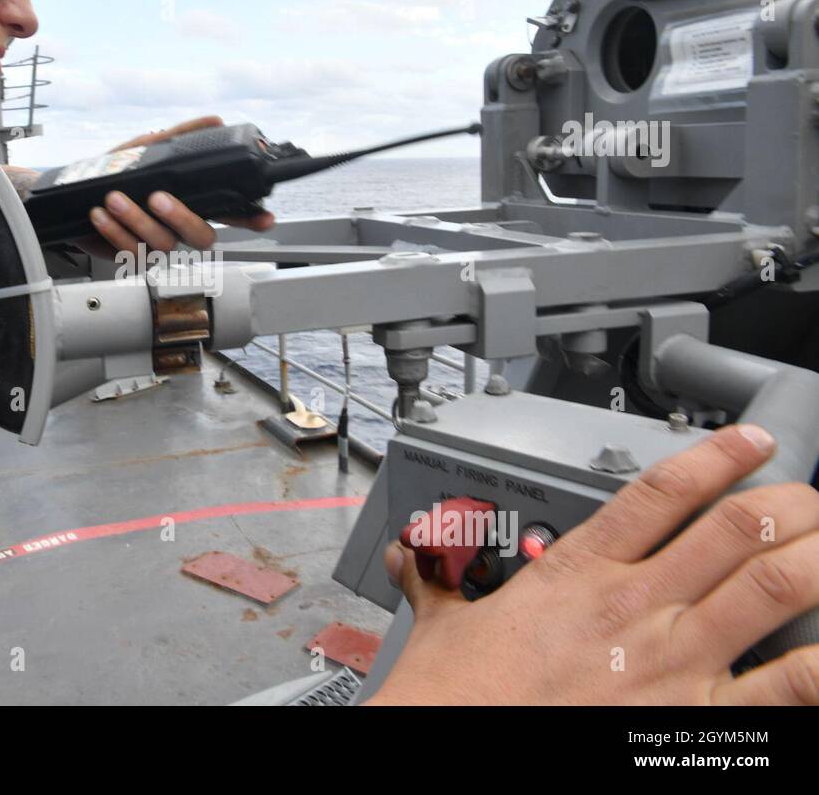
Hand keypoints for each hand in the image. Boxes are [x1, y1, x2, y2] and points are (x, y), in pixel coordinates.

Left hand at [78, 116, 275, 259]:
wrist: (70, 198)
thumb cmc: (112, 174)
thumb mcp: (145, 149)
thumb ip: (179, 136)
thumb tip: (213, 120)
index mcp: (190, 202)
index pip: (230, 212)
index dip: (251, 218)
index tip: (264, 218)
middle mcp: (178, 227)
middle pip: (202, 237)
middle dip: (181, 218)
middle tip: (157, 198)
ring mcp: (157, 245)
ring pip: (162, 245)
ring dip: (136, 220)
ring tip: (114, 199)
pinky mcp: (132, 257)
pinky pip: (131, 253)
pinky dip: (114, 232)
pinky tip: (101, 214)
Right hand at [365, 424, 818, 704]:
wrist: (449, 747)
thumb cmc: (454, 696)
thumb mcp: (442, 625)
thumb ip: (438, 584)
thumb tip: (409, 562)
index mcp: (578, 573)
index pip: (661, 492)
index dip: (715, 455)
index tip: (750, 440)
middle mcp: (635, 606)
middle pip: (736, 527)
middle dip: (789, 502)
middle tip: (810, 496)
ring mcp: (671, 661)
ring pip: (771, 586)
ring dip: (814, 557)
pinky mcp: (693, 721)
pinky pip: (785, 686)